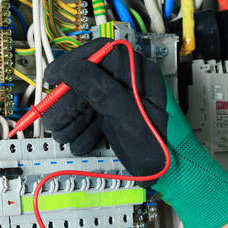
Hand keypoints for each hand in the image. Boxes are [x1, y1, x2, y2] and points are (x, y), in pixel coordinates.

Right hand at [44, 38, 227, 227]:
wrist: (175, 175)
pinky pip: (90, 119)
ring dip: (70, 121)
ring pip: (84, 102)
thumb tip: (71, 70)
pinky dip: (81, 133)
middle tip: (54, 121)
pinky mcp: (115, 120)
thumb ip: (100, 90)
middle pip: (86, 80)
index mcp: (138, 72)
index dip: (72, 62)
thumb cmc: (160, 146)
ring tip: (65, 138)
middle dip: (67, 103)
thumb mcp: (128, 116)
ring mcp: (120, 101)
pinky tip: (81, 145)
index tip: (52, 78)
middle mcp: (127, 83)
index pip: (100, 52)